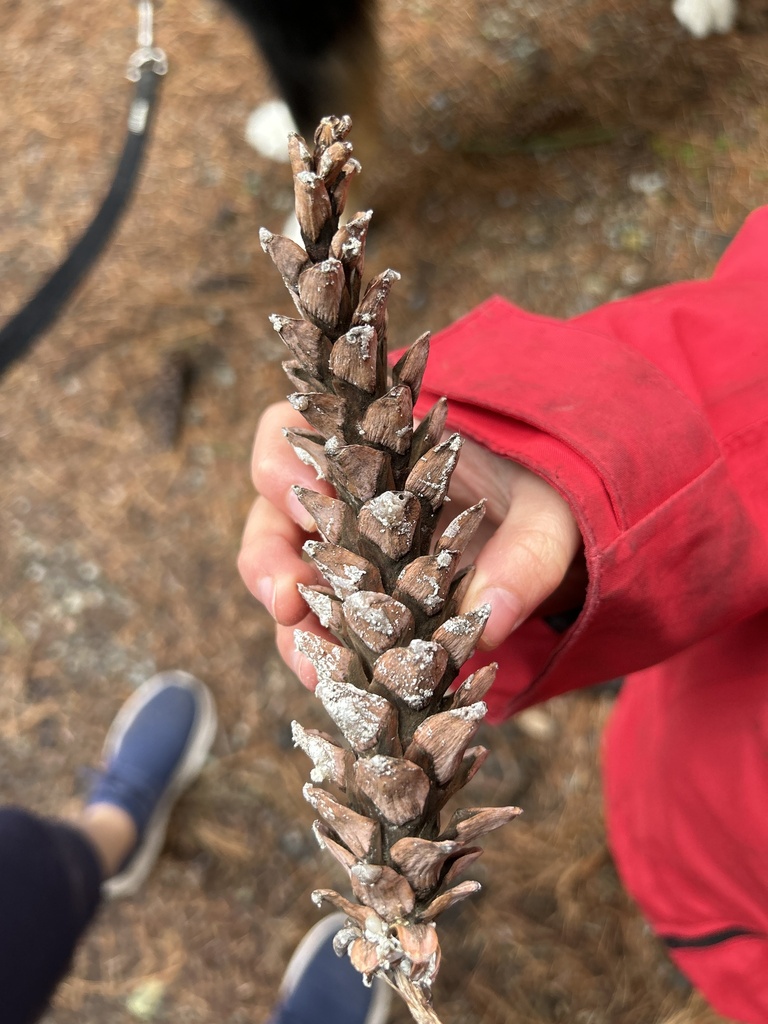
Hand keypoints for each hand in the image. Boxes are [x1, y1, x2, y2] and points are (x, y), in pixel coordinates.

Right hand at [238, 401, 584, 686]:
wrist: (545, 533)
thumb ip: (529, 554)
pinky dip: (319, 650)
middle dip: (271, 558)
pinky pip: (319, 620)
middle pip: (275, 509)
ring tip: (312, 664)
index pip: (306, 430)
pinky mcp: (357, 596)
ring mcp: (347, 546)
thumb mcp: (549, 513)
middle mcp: (348, 494)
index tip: (309, 503)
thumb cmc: (540, 499)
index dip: (287, 460)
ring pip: (288, 573)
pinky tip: (332, 680)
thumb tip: (489, 620)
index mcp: (384, 445)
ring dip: (291, 619)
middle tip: (288, 600)